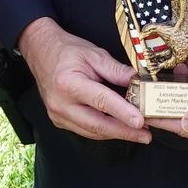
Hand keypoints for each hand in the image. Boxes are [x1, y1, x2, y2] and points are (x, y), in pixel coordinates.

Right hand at [17, 18, 147, 143]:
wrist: (41, 53)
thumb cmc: (67, 51)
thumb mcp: (94, 54)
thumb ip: (116, 70)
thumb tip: (138, 82)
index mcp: (68, 83)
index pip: (101, 101)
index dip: (122, 112)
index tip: (140, 121)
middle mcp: (60, 103)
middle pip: (97, 124)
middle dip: (124, 132)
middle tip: (146, 135)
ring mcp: (58, 115)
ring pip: (92, 132)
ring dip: (116, 134)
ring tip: (138, 133)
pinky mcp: (59, 121)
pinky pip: (85, 131)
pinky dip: (103, 131)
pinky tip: (118, 128)